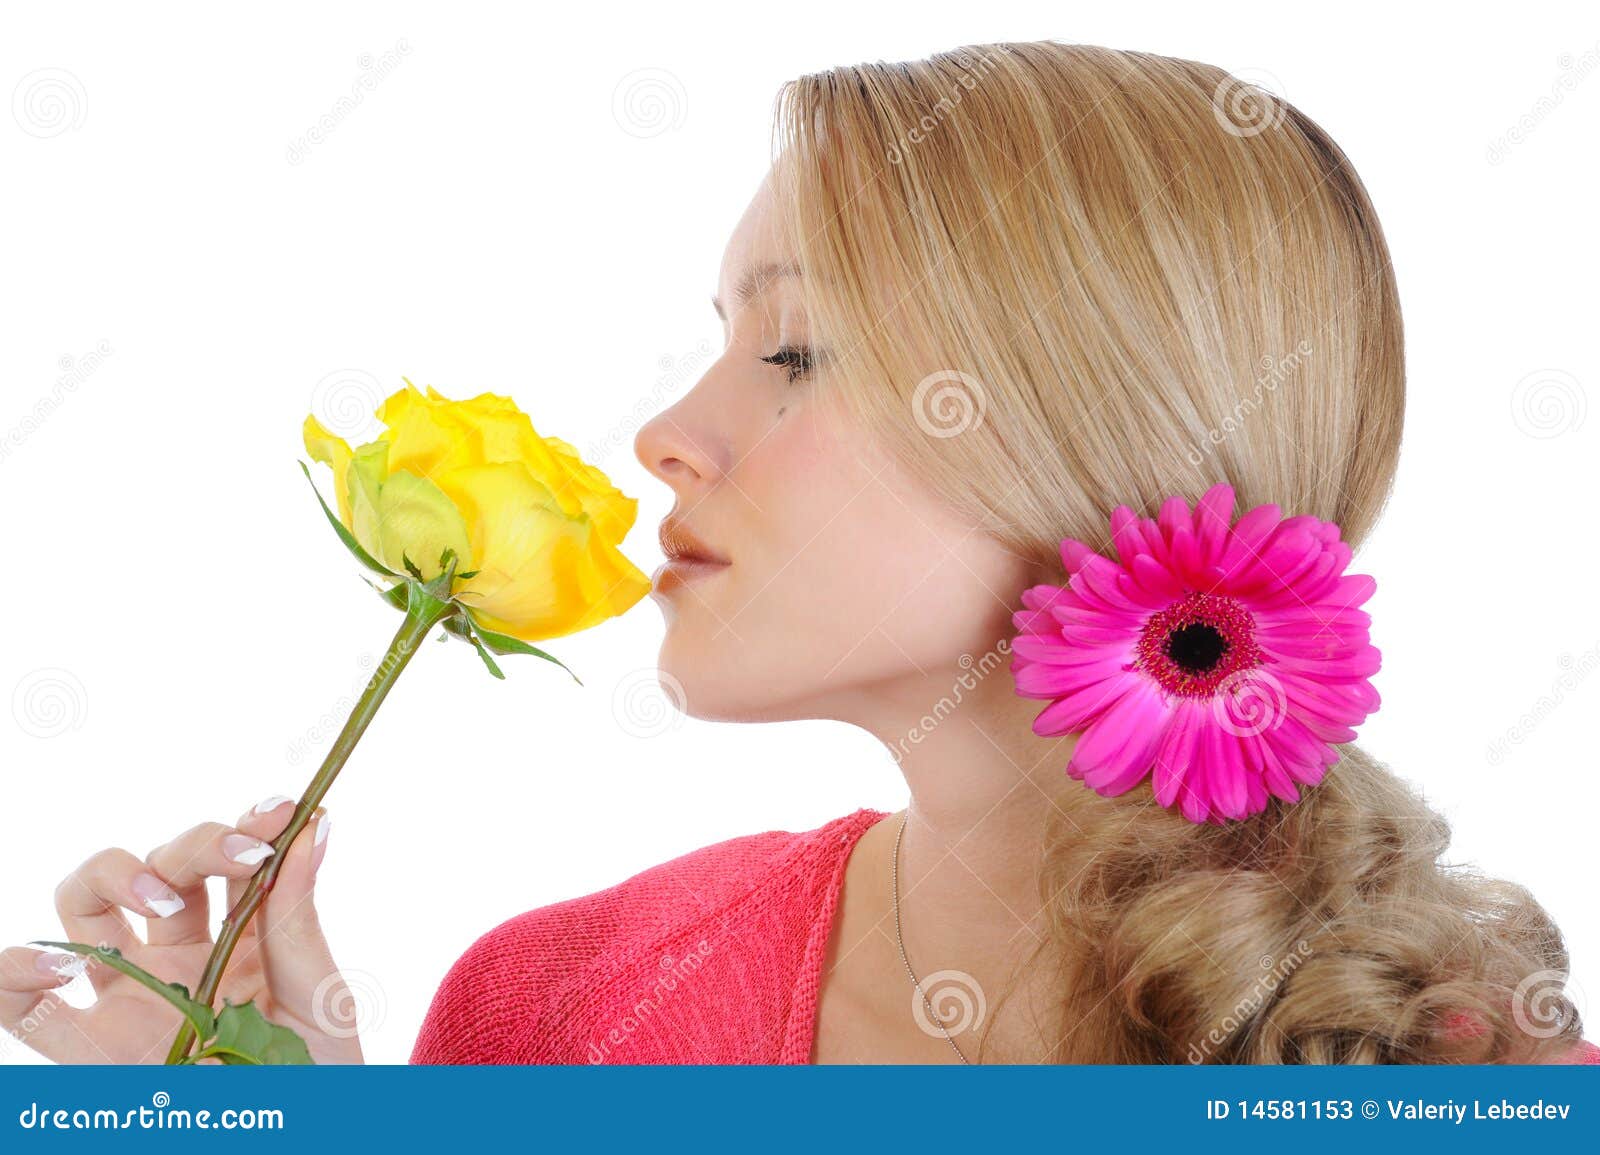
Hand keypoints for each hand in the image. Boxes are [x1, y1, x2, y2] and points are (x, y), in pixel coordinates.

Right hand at [1, 796, 361, 1063]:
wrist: (297, 1143)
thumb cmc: (317, 1080)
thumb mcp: (320, 998)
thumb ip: (300, 918)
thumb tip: (314, 824)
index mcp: (239, 939)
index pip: (228, 862)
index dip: (247, 826)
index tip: (282, 811)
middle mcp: (177, 958)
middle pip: (158, 867)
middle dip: (196, 845)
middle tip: (242, 858)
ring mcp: (130, 999)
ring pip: (83, 908)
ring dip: (109, 875)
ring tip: (157, 900)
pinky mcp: (90, 1054)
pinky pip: (24, 1011)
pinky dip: (16, 974)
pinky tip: (57, 966)